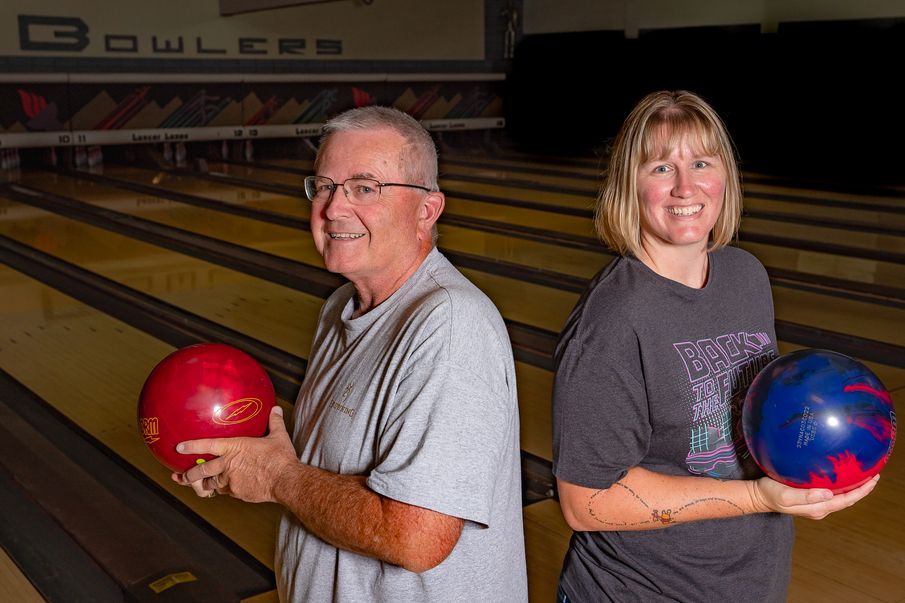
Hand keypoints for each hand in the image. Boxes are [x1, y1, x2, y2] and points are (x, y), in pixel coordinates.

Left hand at [171, 406, 297, 502]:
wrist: (285, 481)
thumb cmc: (281, 458)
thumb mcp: (278, 436)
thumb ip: (274, 422)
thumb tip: (275, 409)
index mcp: (234, 448)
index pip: (207, 445)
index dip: (191, 446)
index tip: (179, 447)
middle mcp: (228, 465)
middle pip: (201, 471)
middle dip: (189, 475)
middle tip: (181, 476)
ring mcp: (231, 481)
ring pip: (211, 485)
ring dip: (205, 485)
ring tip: (199, 486)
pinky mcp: (237, 493)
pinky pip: (226, 492)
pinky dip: (224, 490)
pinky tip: (226, 489)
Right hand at [749, 474, 879, 519]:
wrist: (757, 496)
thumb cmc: (769, 494)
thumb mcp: (785, 495)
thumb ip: (806, 496)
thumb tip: (830, 494)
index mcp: (817, 508)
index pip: (845, 501)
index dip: (861, 491)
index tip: (873, 479)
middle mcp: (819, 508)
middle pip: (846, 500)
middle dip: (861, 490)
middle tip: (873, 475)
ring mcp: (814, 505)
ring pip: (840, 497)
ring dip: (853, 488)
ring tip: (862, 476)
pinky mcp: (809, 498)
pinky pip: (831, 494)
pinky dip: (841, 486)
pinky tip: (841, 477)